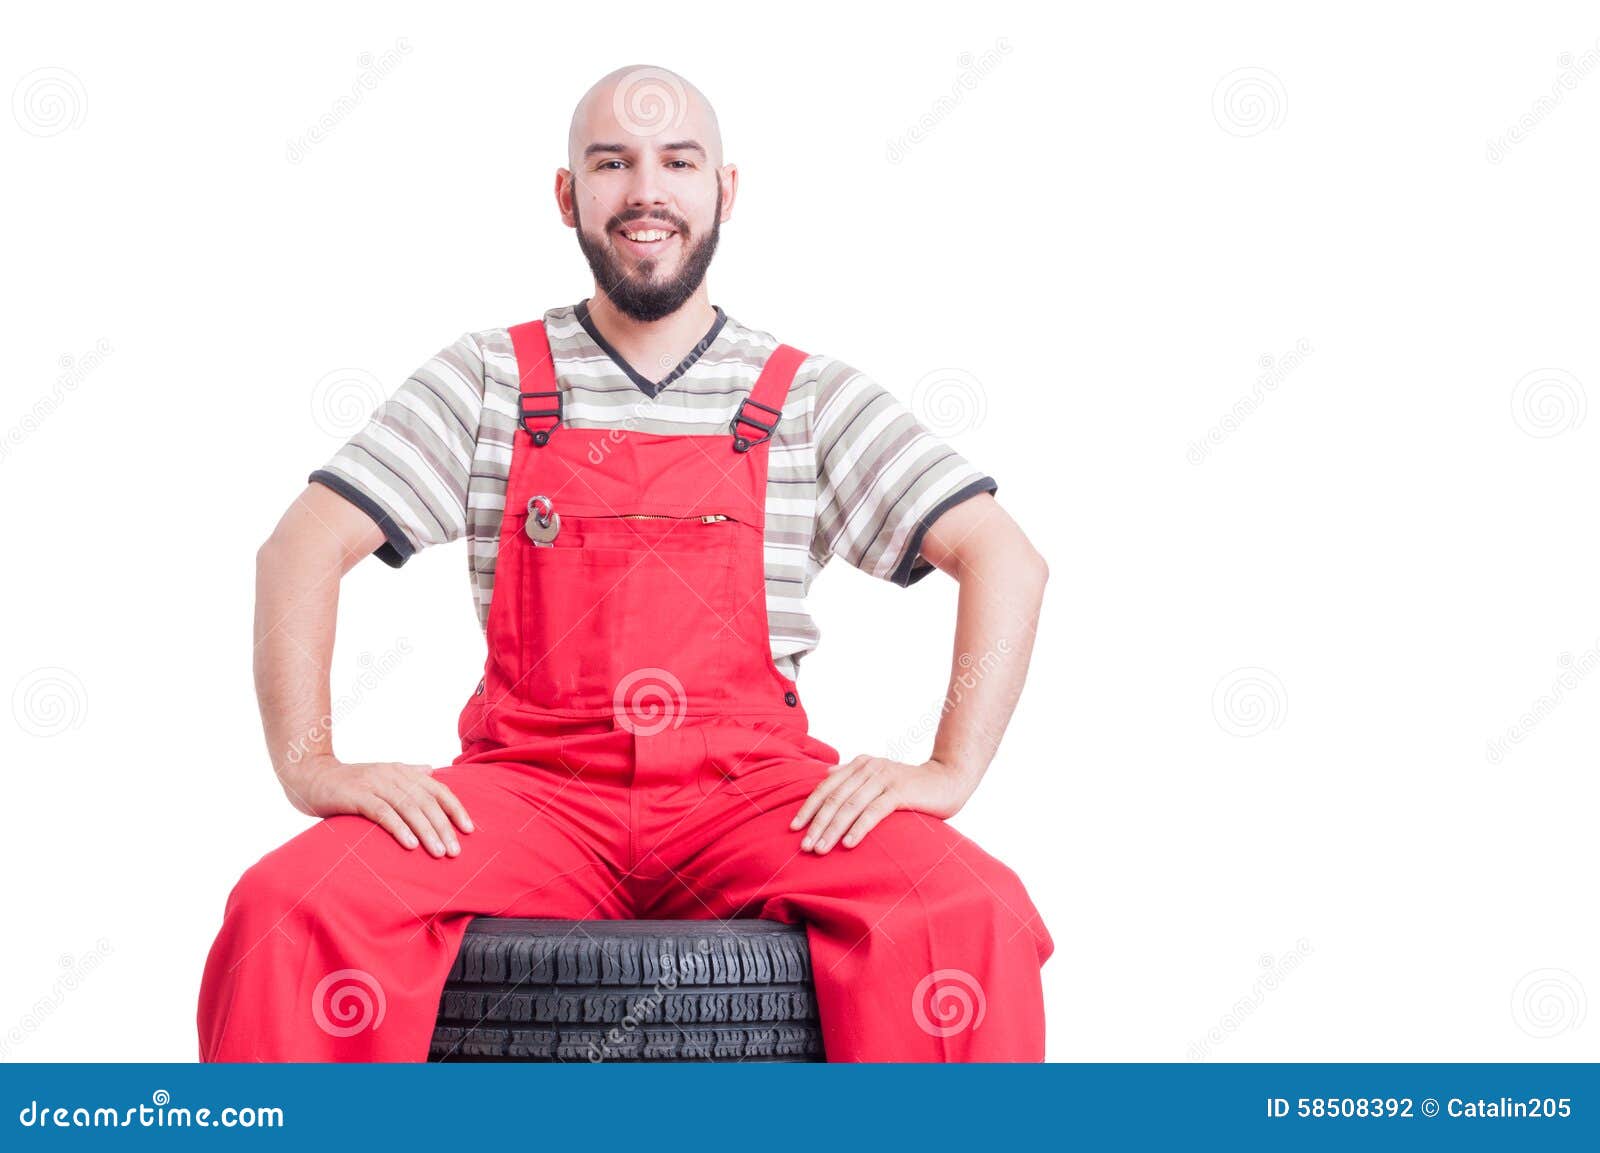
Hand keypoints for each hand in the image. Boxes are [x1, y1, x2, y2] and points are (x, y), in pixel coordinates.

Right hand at [283, 756, 474, 857]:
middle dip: (444, 827)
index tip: (469, 830)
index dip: (455, 809)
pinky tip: (411, 844)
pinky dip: (399, 828)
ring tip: (440, 852)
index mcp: (403, 771)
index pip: (438, 789)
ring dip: (427, 831)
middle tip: (456, 851)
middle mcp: (393, 775)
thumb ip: (408, 774)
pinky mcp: (357, 795)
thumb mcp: (382, 775)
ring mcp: (375, 784)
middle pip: (427, 802)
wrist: (310, 775)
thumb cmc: (349, 781)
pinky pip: (383, 813)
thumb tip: (432, 772)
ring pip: (409, 808)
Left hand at [788, 756, 974, 853]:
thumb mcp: (879, 776)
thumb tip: (827, 773)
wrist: (948, 779)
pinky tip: (848, 844)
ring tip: (820, 849)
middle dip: (816, 823)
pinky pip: (874, 812)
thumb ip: (854, 775)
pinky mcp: (900, 792)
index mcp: (860, 764)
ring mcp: (884, 778)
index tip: (793, 828)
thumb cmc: (910, 785)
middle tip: (804, 846)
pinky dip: (859, 828)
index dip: (808, 807)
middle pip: (834, 798)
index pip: (826, 787)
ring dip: (832, 829)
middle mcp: (868, 768)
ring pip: (850, 806)